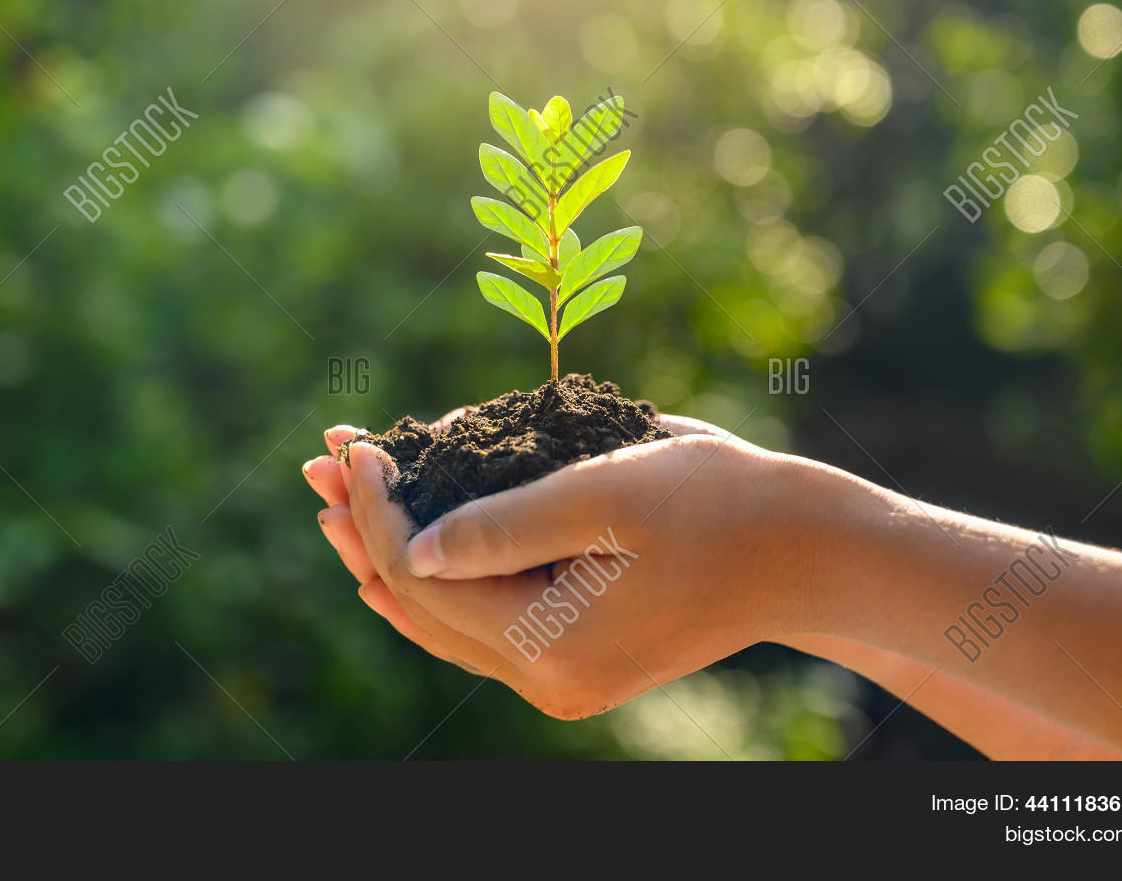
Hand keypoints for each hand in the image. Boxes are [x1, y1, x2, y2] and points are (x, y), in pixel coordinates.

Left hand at [303, 415, 813, 719]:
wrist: (805, 553)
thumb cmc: (717, 504)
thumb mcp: (605, 492)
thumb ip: (503, 523)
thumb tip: (414, 544)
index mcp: (551, 644)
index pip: (422, 576)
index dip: (378, 507)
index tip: (354, 443)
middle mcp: (548, 679)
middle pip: (420, 604)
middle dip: (365, 529)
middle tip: (317, 466)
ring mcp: (561, 676)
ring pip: (444, 620)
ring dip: (389, 556)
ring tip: (340, 503)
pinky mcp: (576, 658)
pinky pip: (480, 626)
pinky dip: (438, 582)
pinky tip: (403, 554)